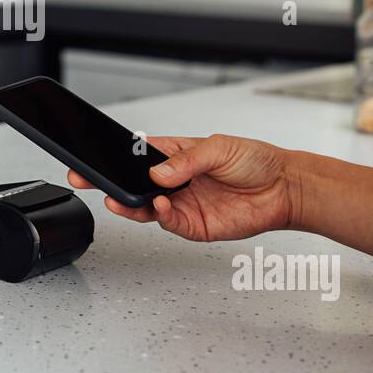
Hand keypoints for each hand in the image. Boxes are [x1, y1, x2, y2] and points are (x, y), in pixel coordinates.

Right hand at [66, 135, 295, 242]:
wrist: (285, 189)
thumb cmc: (256, 161)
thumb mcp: (219, 147)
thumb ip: (186, 160)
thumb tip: (158, 173)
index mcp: (176, 155)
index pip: (136, 156)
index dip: (113, 157)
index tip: (92, 157)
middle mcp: (175, 181)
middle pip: (133, 184)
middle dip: (108, 184)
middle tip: (87, 180)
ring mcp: (182, 204)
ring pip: (144, 207)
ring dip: (129, 204)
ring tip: (119, 200)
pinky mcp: (194, 225)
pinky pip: (168, 223)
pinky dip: (160, 216)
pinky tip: (159, 206)